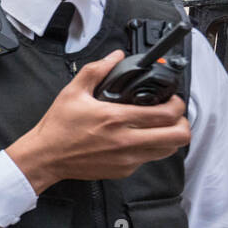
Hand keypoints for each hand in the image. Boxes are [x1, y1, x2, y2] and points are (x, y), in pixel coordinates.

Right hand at [6, 50, 190, 193]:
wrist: (45, 157)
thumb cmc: (58, 127)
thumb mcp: (73, 92)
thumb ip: (97, 70)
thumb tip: (115, 57)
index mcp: (115, 118)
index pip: (166, 114)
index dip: (177, 104)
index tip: (172, 100)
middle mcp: (125, 141)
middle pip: (178, 136)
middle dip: (182, 123)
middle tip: (172, 115)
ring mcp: (127, 159)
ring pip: (169, 150)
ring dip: (169, 137)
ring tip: (158, 127)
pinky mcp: (123, 171)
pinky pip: (149, 160)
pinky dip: (149, 149)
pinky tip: (137, 139)